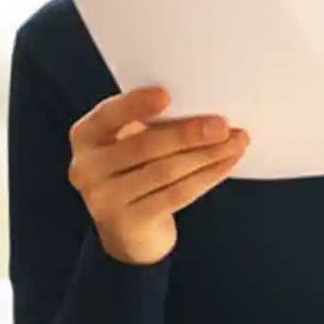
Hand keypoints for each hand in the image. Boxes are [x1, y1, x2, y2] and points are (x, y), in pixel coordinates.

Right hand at [66, 86, 249, 264]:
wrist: (129, 229)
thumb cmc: (137, 169)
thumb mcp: (134, 142)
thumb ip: (154, 124)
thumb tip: (206, 113)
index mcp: (86, 136)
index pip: (108, 115)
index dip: (135, 104)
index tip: (166, 95)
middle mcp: (86, 168)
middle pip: (145, 146)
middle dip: (189, 134)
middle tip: (223, 125)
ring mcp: (103, 200)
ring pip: (166, 171)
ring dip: (207, 154)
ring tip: (237, 141)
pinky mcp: (128, 223)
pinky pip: (177, 194)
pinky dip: (208, 176)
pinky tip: (228, 162)